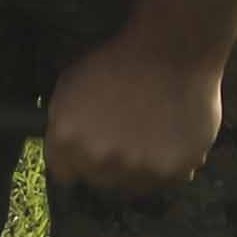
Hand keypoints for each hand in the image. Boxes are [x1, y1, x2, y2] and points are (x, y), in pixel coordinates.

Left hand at [44, 35, 227, 195]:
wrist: (171, 50)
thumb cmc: (118, 60)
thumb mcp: (70, 85)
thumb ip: (63, 125)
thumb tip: (65, 151)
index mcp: (68, 139)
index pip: (65, 175)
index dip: (78, 162)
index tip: (91, 151)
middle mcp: (98, 159)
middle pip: (99, 181)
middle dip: (108, 163)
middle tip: (125, 138)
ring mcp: (135, 168)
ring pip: (132, 186)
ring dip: (138, 168)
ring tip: (151, 136)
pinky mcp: (171, 171)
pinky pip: (166, 181)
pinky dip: (169, 166)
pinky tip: (172, 138)